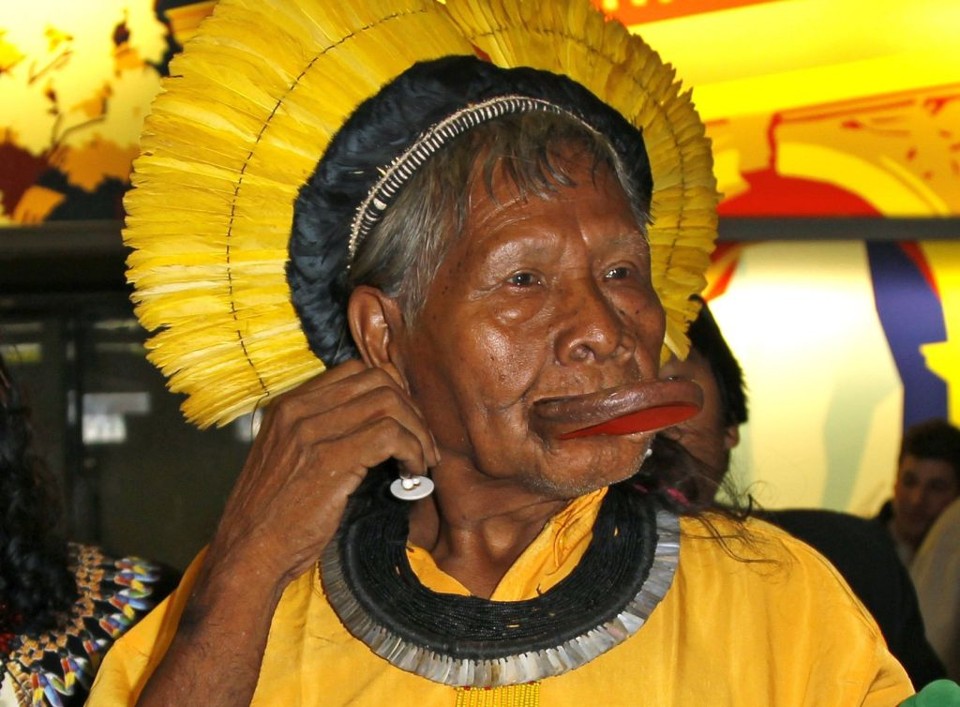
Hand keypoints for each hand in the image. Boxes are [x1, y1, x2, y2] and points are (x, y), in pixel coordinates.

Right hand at [206, 359, 439, 588]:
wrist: (247, 555)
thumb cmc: (273, 517)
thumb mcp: (289, 460)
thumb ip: (321, 434)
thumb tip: (375, 428)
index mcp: (288, 406)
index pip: (356, 371)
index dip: (392, 392)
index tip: (406, 423)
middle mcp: (298, 410)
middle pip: (378, 381)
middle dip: (412, 410)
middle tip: (423, 444)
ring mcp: (311, 431)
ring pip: (389, 403)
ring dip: (418, 432)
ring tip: (422, 461)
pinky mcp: (328, 459)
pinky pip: (390, 435)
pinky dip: (412, 451)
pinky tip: (412, 474)